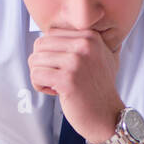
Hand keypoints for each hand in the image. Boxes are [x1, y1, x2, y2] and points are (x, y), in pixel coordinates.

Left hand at [29, 27, 122, 143]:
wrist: (108, 116)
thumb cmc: (98, 88)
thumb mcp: (99, 56)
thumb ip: (82, 40)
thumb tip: (53, 26)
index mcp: (90, 36)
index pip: (50, 34)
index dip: (49, 52)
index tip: (62, 67)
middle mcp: (84, 45)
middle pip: (39, 45)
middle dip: (41, 63)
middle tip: (55, 77)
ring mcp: (76, 62)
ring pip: (35, 60)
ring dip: (40, 75)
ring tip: (55, 85)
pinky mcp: (67, 80)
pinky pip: (36, 75)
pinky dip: (39, 85)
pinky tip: (55, 92)